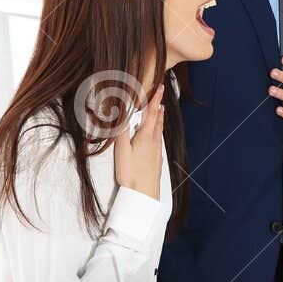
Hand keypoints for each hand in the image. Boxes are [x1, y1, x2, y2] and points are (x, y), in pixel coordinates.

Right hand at [112, 80, 164, 199]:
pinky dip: (158, 131)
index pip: (151, 114)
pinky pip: (158, 140)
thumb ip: (121, 130)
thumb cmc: (131, 173)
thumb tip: (122, 112)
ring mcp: (157, 151)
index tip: (160, 88)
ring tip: (161, 110)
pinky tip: (157, 134)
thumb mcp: (121, 150)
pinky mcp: (157, 159)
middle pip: (157, 120)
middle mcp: (154, 142)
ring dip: (159, 118)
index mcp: (145, 137)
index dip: (155, 100)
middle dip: (158, 106)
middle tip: (161, 95)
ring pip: (159, 130)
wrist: (144, 193)